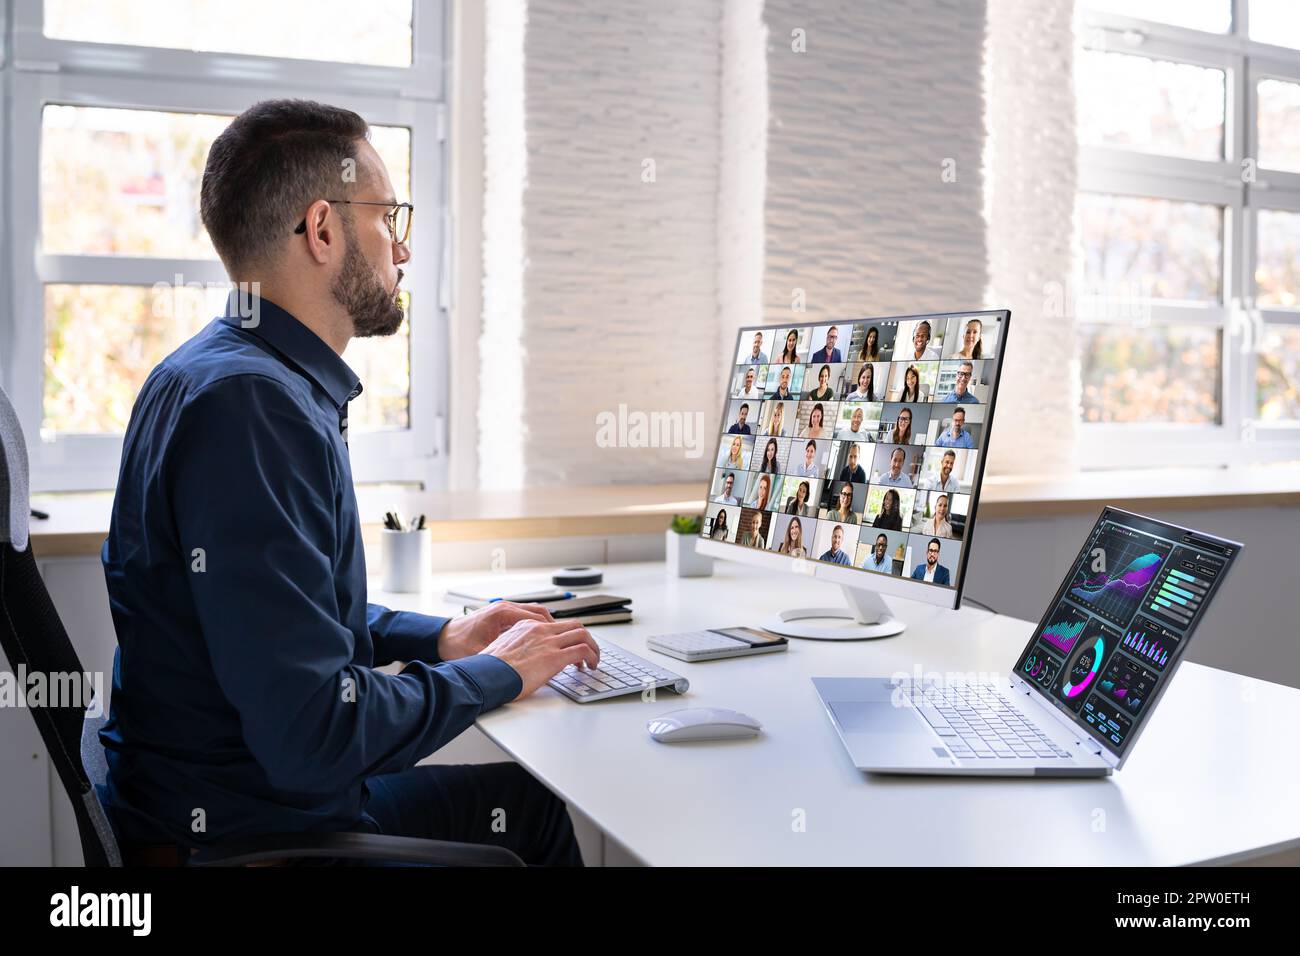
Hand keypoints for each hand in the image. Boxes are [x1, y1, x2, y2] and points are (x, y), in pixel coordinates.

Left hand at [437, 601, 555, 660]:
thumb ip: (502, 658)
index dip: (555, 633)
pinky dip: (536, 626)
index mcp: (502, 613)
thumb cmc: (457, 645)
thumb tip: (521, 670)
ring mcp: (503, 610)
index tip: (565, 643)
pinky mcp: (501, 616)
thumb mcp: (481, 655)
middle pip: (541, 612)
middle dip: (557, 628)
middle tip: (568, 642)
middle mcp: (505, 608)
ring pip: (534, 614)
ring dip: (547, 626)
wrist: (441, 638)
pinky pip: (525, 617)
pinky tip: (539, 641)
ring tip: (557, 642)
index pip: (539, 618)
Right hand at [482, 618, 600, 699]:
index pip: (554, 625)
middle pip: (573, 625)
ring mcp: (548, 642)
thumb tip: (527, 660)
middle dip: (585, 637)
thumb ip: (519, 649)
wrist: (485, 676)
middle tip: (589, 651)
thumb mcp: (503, 651)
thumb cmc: (489, 669)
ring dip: (592, 647)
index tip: (570, 646)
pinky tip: (591, 666)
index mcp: (525, 626)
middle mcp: (539, 630)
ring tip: (593, 660)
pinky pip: (582, 650)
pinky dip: (592, 657)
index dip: (567, 636)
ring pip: (582, 634)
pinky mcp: (555, 657)